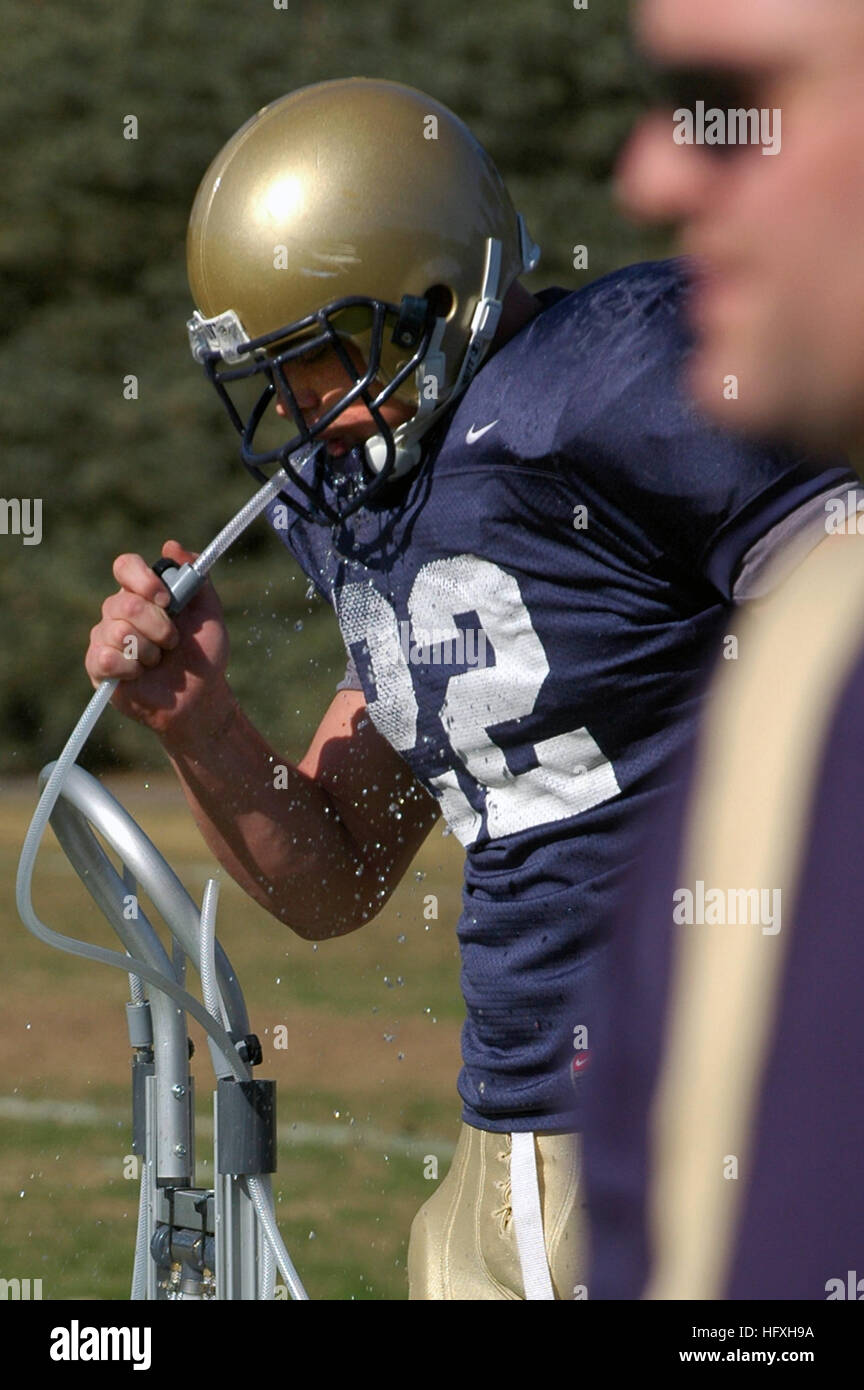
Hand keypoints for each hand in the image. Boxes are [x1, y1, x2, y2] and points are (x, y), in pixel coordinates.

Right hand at [85, 539, 231, 738]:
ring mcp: (105, 637)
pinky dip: (131, 668)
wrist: (200, 697)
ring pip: (118, 631)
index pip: (125, 565)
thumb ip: (196, 578)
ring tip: (158, 662)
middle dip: (159, 626)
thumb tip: (171, 545)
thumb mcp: (208, 612)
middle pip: (124, 602)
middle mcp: (118, 611)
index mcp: (142, 593)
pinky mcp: (97, 666)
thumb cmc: (203, 655)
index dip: (143, 579)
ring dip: (149, 651)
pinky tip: (140, 675)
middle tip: (172, 642)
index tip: (167, 600)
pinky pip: (106, 657)